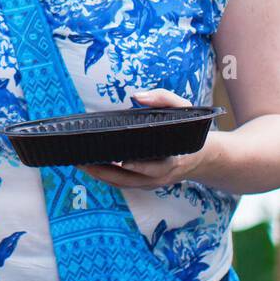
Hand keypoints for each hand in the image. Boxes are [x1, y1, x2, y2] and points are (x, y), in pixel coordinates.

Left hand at [76, 89, 212, 189]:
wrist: (201, 157)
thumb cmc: (189, 131)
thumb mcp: (186, 111)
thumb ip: (164, 99)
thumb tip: (138, 96)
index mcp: (173, 159)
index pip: (154, 167)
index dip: (138, 166)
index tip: (121, 161)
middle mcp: (160, 176)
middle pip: (129, 180)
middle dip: (104, 172)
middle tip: (82, 160)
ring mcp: (151, 183)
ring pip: (122, 184)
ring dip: (99, 176)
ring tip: (78, 161)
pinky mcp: (143, 184)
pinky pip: (121, 183)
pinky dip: (104, 177)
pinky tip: (87, 164)